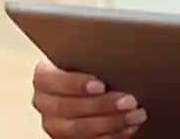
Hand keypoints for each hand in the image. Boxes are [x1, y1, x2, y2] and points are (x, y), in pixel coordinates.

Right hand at [31, 60, 147, 137]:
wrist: (89, 91)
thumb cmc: (91, 70)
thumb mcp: (87, 59)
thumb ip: (93, 58)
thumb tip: (119, 48)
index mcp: (44, 79)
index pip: (51, 80)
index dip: (75, 84)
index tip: (101, 85)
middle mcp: (45, 104)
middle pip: (67, 107)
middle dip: (102, 105)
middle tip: (129, 100)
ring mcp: (55, 126)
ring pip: (78, 129)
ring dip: (111, 122)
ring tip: (135, 115)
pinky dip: (111, 136)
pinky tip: (129, 128)